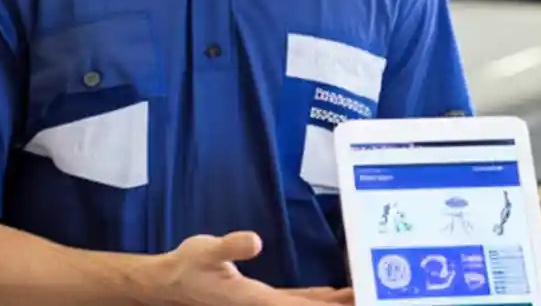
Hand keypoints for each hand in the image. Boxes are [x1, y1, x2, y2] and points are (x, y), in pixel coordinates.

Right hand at [151, 231, 349, 304]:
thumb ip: (230, 247)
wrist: (168, 281)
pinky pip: (297, 300)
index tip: (354, 298)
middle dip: (338, 304)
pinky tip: (334, 294)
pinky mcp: (260, 298)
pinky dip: (318, 298)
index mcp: (256, 300)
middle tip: (372, 293)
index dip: (327, 305)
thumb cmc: (187, 266)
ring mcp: (263, 303)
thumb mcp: (206, 251)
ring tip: (362, 293)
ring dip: (332, 302)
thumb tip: (254, 241)